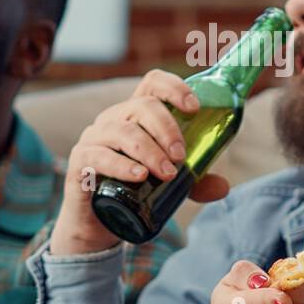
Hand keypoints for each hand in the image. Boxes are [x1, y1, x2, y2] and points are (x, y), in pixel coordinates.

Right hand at [51, 69, 229, 255]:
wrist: (98, 221)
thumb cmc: (134, 189)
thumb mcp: (170, 184)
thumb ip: (195, 182)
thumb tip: (223, 187)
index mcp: (137, 114)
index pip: (153, 83)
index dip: (174, 87)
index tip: (194, 108)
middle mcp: (114, 119)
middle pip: (141, 105)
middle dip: (167, 129)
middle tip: (181, 157)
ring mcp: (95, 138)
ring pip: (122, 131)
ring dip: (149, 151)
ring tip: (167, 173)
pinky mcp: (80, 162)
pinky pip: (98, 156)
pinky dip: (121, 166)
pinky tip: (139, 176)